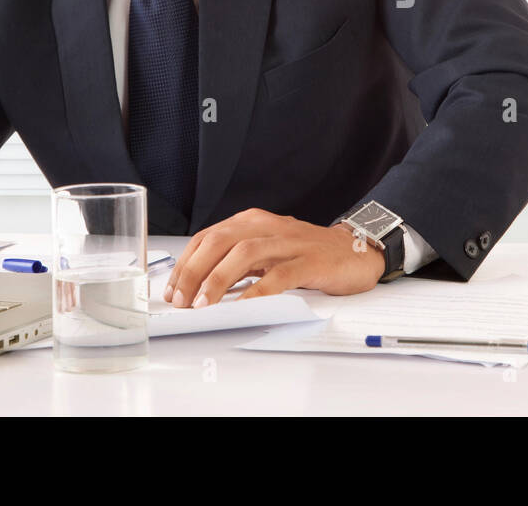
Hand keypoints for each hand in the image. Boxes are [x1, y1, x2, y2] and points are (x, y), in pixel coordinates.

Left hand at [163, 208, 385, 306]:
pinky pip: (279, 275)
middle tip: (182, 300)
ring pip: (245, 254)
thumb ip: (238, 262)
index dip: (186, 263)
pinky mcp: (310, 261)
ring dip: (219, 279)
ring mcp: (289, 243)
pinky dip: (257, 291)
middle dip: (194, 271)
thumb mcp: (266, 251)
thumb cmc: (307, 253)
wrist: (355, 250)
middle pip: (220, 241)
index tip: (172, 289)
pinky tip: (243, 306)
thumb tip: (199, 286)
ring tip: (204, 303)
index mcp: (252, 221)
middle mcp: (267, 226)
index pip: (208, 237)